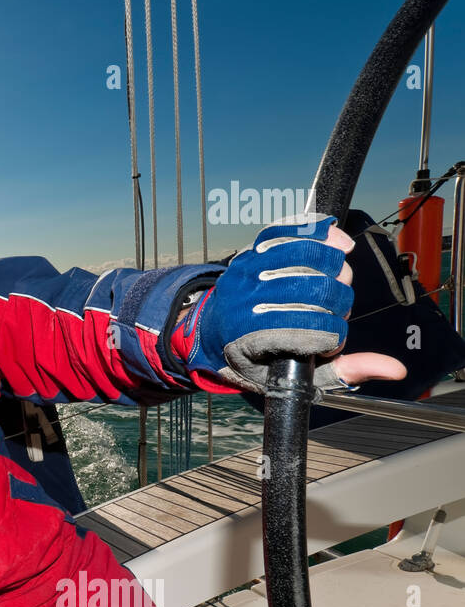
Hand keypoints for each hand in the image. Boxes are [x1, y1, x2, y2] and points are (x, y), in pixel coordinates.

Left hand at [179, 215, 407, 393]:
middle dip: (338, 303)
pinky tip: (336, 242)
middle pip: (323, 289)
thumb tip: (396, 370)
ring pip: (314, 256)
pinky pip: (290, 229)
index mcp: (255, 338)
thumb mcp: (291, 377)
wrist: (210, 333)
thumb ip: (342, 372)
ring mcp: (249, 272)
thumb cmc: (254, 358)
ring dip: (335, 269)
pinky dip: (318, 231)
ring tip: (330, 284)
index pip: (320, 330)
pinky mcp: (251, 251)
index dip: (334, 338)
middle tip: (330, 313)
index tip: (326, 344)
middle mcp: (249, 301)